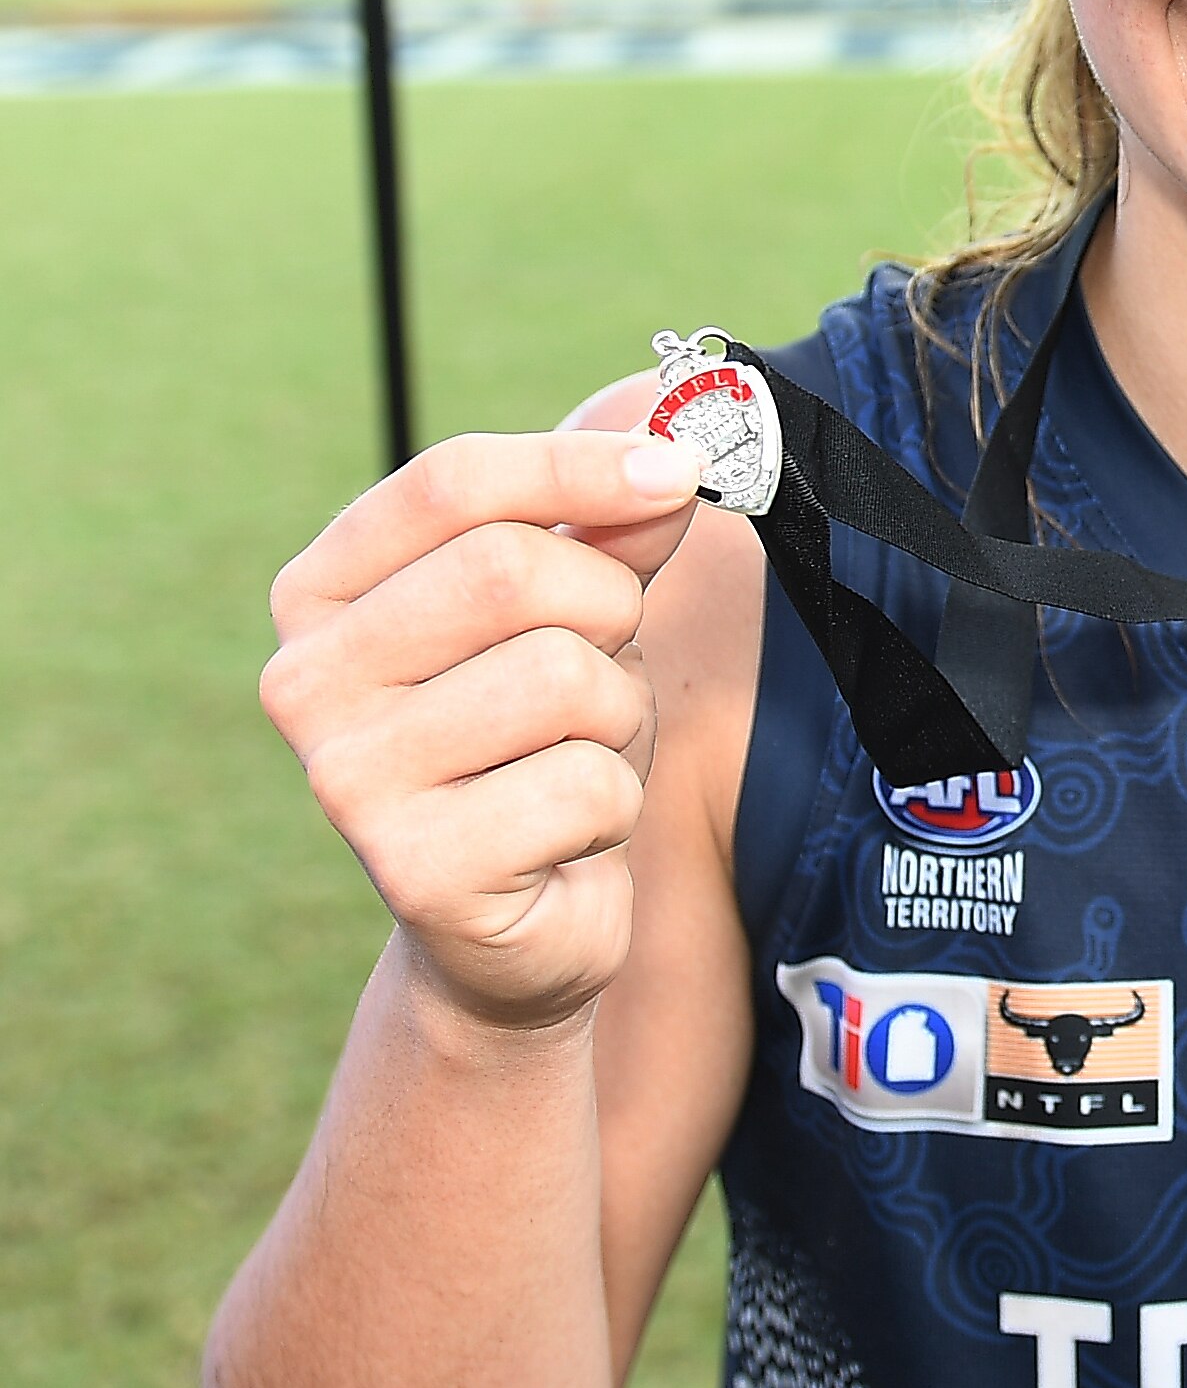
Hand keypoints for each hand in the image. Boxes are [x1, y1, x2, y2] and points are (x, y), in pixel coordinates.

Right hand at [261, 430, 707, 1031]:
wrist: (512, 932)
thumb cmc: (533, 748)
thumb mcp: (572, 617)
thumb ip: (608, 532)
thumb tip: (667, 456)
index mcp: (319, 593)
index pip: (450, 482)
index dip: (579, 465)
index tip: (680, 467)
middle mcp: (305, 680)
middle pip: (511, 570)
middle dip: (606, 609)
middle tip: (606, 666)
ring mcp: (349, 779)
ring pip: (564, 676)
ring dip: (617, 716)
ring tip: (577, 757)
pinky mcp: (416, 869)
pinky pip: (585, 784)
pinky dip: (613, 803)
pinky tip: (566, 835)